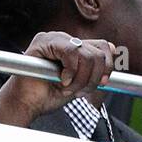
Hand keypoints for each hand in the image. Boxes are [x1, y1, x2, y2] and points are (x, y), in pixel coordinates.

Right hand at [0, 32, 116, 127]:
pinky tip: (61, 80)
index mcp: (72, 46)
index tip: (104, 82)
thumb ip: (94, 67)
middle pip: (98, 51)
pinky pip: (71, 52)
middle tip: (80, 90)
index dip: (107, 65)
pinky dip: (71, 71)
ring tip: (68, 88)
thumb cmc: (48, 94)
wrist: (26, 104)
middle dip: (94, 77)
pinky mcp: (42, 42)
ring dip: (81, 78)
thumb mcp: (79, 81)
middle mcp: (63, 38)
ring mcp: (52, 37)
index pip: (101, 45)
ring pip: (86, 54)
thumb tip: (115, 50)